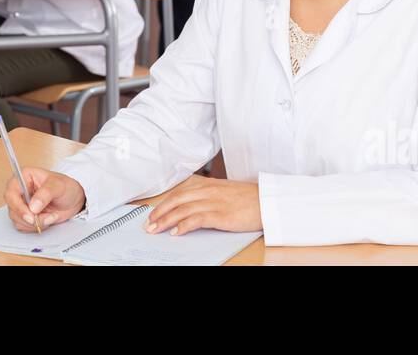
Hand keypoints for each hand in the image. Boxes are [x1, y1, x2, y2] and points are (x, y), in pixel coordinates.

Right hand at [5, 168, 85, 231]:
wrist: (73, 200)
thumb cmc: (66, 187)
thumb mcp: (59, 186)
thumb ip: (46, 194)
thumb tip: (33, 206)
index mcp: (24, 177)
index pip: (11, 192)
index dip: (18, 206)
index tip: (31, 216)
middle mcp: (19, 190)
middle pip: (12, 209)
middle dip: (28, 218)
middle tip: (43, 219)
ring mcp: (21, 204)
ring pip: (17, 219)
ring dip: (34, 223)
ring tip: (50, 216)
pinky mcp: (24, 216)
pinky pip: (23, 226)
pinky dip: (36, 227)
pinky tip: (47, 219)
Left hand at [146, 175, 262, 235]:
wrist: (268, 200)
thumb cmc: (248, 198)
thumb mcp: (224, 192)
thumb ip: (207, 195)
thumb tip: (190, 206)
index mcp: (207, 184)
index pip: (178, 192)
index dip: (163, 203)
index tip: (152, 214)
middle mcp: (208, 191)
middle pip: (176, 200)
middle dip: (160, 213)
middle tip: (148, 224)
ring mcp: (214, 202)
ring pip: (183, 209)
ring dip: (166, 220)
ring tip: (156, 230)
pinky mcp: (221, 215)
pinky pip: (197, 219)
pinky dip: (184, 225)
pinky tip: (176, 232)